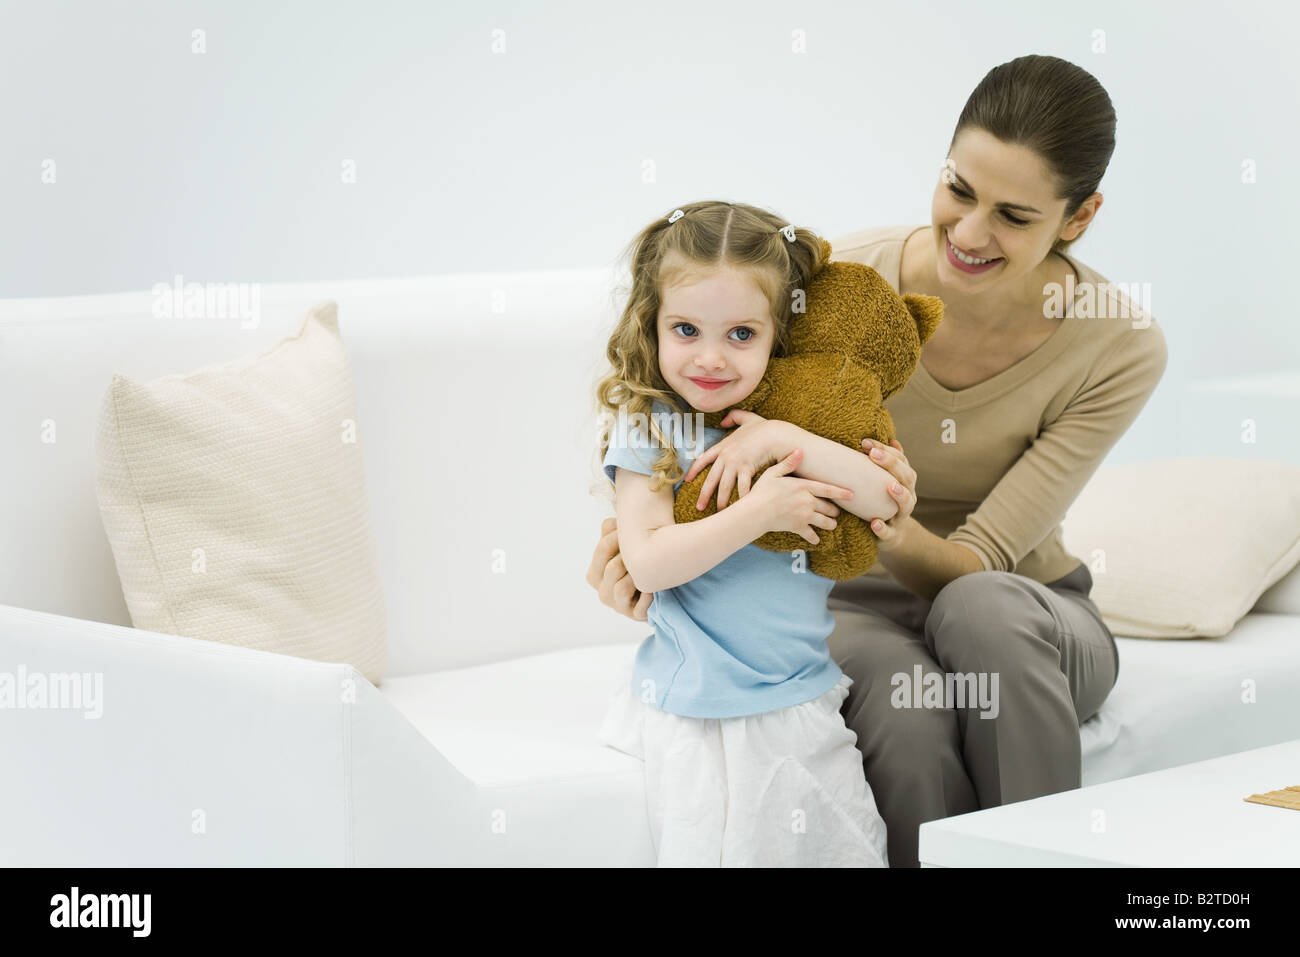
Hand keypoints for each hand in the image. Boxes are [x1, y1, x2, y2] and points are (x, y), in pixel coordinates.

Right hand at [586, 517, 653, 620]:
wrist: (662, 585)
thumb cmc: (640, 562)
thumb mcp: (624, 545)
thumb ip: (612, 531)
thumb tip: (610, 523)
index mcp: (594, 575)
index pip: (602, 550)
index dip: (620, 536)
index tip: (634, 528)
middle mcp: (603, 592)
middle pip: (612, 568)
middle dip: (631, 556)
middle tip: (646, 547)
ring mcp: (618, 606)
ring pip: (621, 588)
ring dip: (637, 576)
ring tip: (650, 569)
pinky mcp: (636, 617)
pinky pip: (639, 606)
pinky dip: (648, 595)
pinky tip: (656, 588)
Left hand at [682, 409, 786, 511]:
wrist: (775, 433)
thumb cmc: (764, 428)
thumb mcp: (747, 418)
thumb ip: (734, 417)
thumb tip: (723, 421)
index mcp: (723, 446)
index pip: (703, 459)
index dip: (694, 470)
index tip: (687, 480)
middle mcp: (726, 456)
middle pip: (711, 478)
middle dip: (704, 494)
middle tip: (699, 507)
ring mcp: (735, 463)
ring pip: (724, 486)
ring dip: (721, 502)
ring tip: (720, 513)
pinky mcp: (747, 469)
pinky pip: (741, 488)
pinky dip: (740, 500)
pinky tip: (739, 509)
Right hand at [746, 448, 853, 544]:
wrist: (755, 512)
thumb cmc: (762, 491)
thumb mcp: (774, 473)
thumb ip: (788, 463)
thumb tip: (800, 450)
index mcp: (803, 487)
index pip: (828, 489)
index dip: (841, 492)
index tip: (852, 495)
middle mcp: (808, 502)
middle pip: (829, 508)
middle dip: (834, 511)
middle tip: (836, 512)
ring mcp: (804, 516)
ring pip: (825, 522)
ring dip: (830, 524)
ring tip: (831, 524)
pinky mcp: (798, 528)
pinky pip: (811, 535)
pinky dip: (814, 538)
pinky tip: (816, 539)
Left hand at [862, 437, 916, 551]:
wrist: (892, 535)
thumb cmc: (884, 502)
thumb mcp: (887, 481)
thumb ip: (890, 464)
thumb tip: (892, 440)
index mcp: (905, 481)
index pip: (901, 461)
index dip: (887, 450)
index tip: (866, 442)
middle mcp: (908, 496)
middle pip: (907, 478)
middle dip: (892, 464)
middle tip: (874, 454)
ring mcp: (901, 516)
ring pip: (906, 504)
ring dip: (900, 495)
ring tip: (891, 486)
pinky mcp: (892, 535)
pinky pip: (889, 532)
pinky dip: (883, 528)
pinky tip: (875, 523)